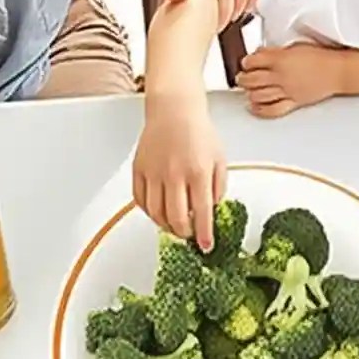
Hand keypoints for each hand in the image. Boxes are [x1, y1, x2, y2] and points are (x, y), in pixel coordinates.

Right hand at [132, 95, 225, 250]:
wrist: (174, 111)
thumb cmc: (199, 133)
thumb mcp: (219, 159)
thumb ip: (219, 187)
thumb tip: (212, 212)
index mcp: (198, 171)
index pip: (202, 212)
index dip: (204, 234)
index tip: (207, 246)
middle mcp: (174, 173)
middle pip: (176, 217)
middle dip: (184, 233)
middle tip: (189, 236)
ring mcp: (154, 172)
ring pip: (155, 213)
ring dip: (166, 226)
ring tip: (175, 226)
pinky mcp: (138, 169)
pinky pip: (140, 201)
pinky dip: (149, 213)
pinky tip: (159, 213)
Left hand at [236, 44, 342, 118]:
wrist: (338, 71)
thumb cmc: (321, 57)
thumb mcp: (296, 46)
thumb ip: (276, 52)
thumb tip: (260, 54)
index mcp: (281, 59)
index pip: (253, 61)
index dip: (246, 62)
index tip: (245, 63)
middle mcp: (281, 76)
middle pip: (252, 80)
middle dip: (242, 79)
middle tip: (240, 78)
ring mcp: (287, 91)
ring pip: (259, 95)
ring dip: (249, 93)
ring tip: (247, 90)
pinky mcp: (294, 102)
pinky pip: (273, 110)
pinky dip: (261, 110)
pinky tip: (255, 106)